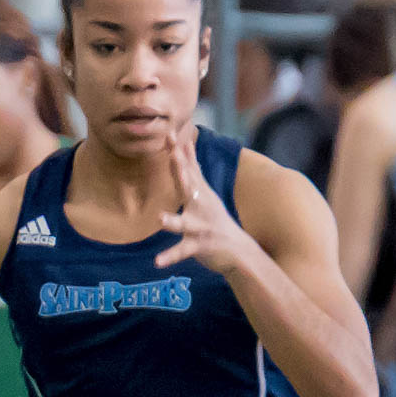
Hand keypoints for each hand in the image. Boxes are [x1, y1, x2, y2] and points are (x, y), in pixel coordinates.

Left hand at [155, 133, 257, 273]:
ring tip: (160, 219)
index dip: (178, 152)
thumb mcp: (206, 191)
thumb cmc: (215, 219)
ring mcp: (200, 226)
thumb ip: (193, 169)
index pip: (187, 169)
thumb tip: (186, 144)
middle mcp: (201, 206)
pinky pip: (182, 252)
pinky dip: (170, 257)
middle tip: (173, 154)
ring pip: (184, 223)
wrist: (238, 250)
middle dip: (181, 171)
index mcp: (200, 193)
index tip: (168, 133)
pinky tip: (157, 262)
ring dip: (172, 221)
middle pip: (189, 186)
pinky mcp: (199, 246)